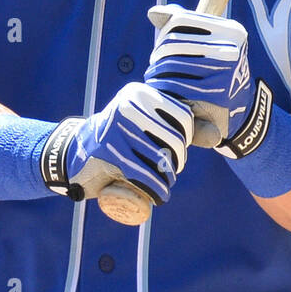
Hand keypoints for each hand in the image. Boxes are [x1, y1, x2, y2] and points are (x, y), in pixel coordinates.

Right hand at [39, 82, 193, 205]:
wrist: (74, 155)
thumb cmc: (119, 140)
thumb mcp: (148, 127)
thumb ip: (183, 129)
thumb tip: (217, 135)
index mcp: (140, 94)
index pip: (183, 117)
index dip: (186, 140)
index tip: (174, 152)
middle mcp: (128, 105)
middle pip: (174, 140)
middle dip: (178, 163)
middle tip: (169, 173)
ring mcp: (116, 128)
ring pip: (161, 160)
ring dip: (167, 180)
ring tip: (163, 187)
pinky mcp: (108, 153)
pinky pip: (143, 175)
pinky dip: (155, 191)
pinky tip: (157, 197)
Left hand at [144, 4, 256, 147]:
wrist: (239, 107)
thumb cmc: (216, 69)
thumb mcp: (208, 43)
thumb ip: (183, 24)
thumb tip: (153, 13)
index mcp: (231, 31)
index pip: (181, 20)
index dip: (164, 33)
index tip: (161, 46)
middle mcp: (232, 48)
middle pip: (173, 42)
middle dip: (158, 55)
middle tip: (154, 66)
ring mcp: (226, 72)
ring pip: (171, 64)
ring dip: (156, 72)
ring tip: (153, 77)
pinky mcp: (216, 94)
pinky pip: (176, 85)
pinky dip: (162, 87)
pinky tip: (159, 90)